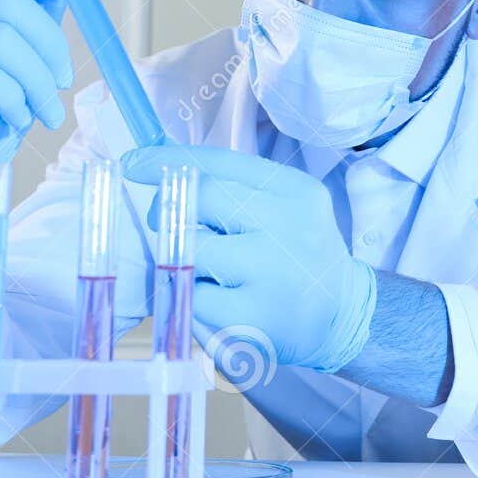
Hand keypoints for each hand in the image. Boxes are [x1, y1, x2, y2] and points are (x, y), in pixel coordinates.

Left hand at [121, 145, 376, 373]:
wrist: (343, 318)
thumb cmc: (298, 258)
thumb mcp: (285, 209)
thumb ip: (235, 190)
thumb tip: (164, 173)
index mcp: (293, 191)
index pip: (219, 163)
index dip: (167, 159)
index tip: (134, 162)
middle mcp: (286, 225)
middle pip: (200, 199)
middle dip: (166, 210)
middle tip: (159, 223)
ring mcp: (270, 272)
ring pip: (191, 251)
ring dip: (184, 261)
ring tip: (209, 274)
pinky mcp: (252, 317)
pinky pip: (193, 297)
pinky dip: (193, 299)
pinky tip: (218, 304)